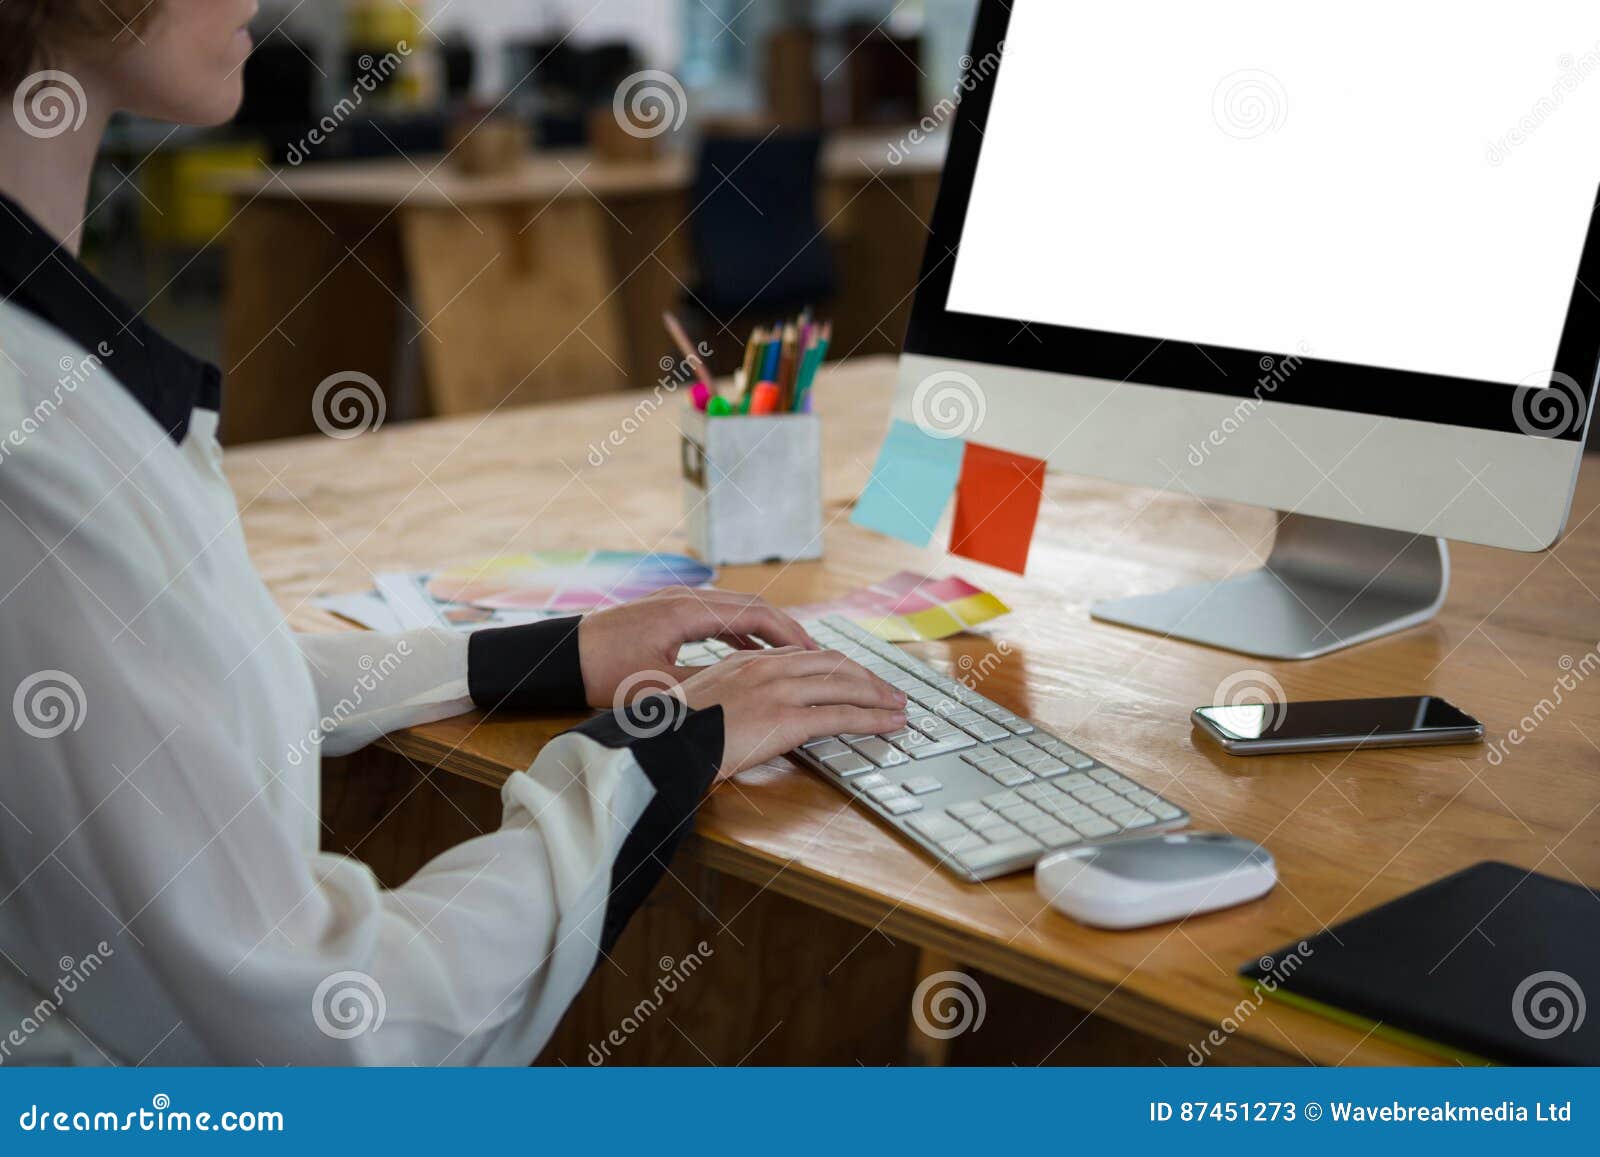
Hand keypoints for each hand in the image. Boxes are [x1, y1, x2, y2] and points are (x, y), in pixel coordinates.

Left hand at [577, 586, 818, 707]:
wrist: (559, 656)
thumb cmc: (603, 672)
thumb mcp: (658, 688)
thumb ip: (705, 686)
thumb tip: (748, 694)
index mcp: (687, 612)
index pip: (755, 613)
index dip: (789, 634)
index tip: (815, 653)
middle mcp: (686, 598)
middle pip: (751, 606)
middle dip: (786, 631)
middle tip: (816, 655)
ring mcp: (676, 602)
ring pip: (735, 610)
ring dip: (764, 630)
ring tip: (792, 657)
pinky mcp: (668, 612)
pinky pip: (716, 617)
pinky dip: (740, 632)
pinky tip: (752, 654)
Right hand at [671, 647, 906, 777]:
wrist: (662, 744)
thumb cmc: (674, 732)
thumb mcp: (702, 699)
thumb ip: (730, 694)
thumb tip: (744, 709)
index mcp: (746, 661)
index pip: (805, 655)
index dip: (837, 666)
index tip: (853, 676)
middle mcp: (766, 668)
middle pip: (832, 663)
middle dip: (866, 677)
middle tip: (888, 690)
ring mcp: (778, 691)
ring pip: (844, 685)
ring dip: (878, 695)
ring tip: (898, 706)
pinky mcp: (786, 719)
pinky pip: (841, 716)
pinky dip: (872, 718)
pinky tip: (890, 723)